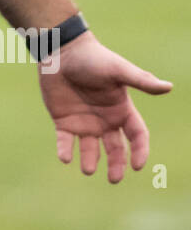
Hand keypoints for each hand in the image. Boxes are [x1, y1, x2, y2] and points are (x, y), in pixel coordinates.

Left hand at [38, 31, 171, 183]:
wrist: (62, 50)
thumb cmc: (93, 58)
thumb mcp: (118, 70)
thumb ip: (141, 81)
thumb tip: (168, 87)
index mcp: (121, 109)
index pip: (137, 135)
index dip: (139, 151)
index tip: (137, 165)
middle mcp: (105, 120)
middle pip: (116, 149)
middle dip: (117, 165)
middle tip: (114, 179)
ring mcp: (84, 122)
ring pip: (90, 149)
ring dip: (90, 161)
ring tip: (88, 169)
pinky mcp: (63, 121)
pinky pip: (65, 141)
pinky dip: (65, 151)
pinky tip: (64, 157)